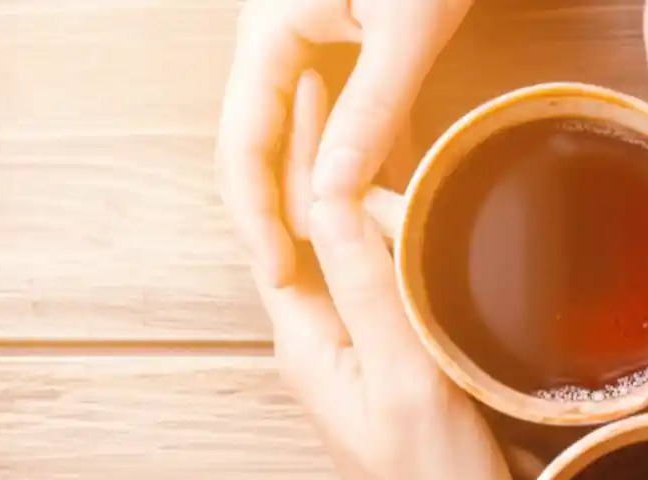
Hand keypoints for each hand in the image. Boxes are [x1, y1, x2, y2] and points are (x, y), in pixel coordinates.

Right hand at [216, 0, 471, 286]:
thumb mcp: (406, 31)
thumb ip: (371, 110)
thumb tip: (334, 195)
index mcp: (268, 34)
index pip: (242, 144)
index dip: (255, 216)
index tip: (278, 273)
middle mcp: (274, 43)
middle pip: (262, 147)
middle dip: (284, 214)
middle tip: (313, 281)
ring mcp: (305, 44)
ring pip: (297, 136)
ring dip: (317, 193)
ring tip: (343, 256)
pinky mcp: (342, 47)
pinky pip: (334, 116)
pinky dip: (350, 158)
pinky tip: (376, 198)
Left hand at [255, 70, 512, 479]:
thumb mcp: (403, 379)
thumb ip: (371, 288)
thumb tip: (339, 195)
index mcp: (310, 339)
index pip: (296, 223)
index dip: (306, 152)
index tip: (325, 90)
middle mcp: (324, 342)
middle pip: (315, 232)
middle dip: (327, 158)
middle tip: (349, 92)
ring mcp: (358, 356)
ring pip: (350, 255)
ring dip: (358, 192)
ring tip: (379, 135)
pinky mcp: (394, 370)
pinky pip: (382, 285)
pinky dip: (394, 237)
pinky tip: (418, 221)